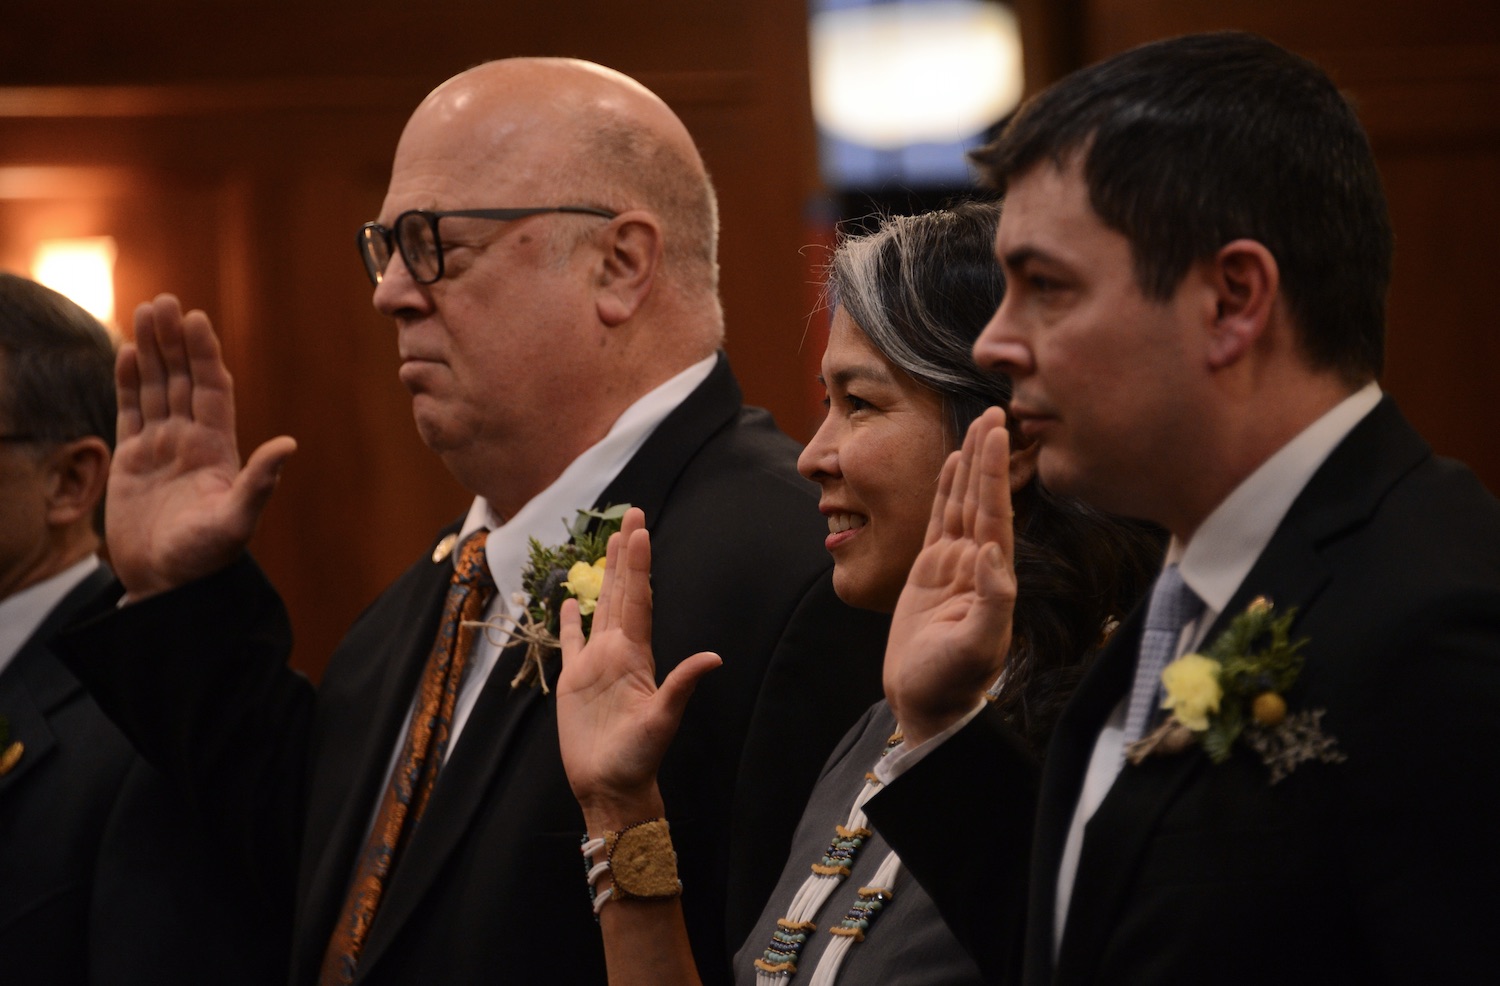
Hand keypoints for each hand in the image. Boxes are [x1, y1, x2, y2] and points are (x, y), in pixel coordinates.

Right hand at [107, 294, 296, 598]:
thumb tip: (289, 443)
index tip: (198, 320)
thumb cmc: (206, 559)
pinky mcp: (132, 461)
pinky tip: (127, 351)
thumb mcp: (237, 520)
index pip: (212, 389)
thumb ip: (260, 481)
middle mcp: (191, 441)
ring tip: (147, 311)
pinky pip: (130, 411)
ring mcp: (160, 448)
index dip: (205, 355)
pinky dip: (128, 382)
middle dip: (176, 342)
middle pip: (183, 379)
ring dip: (153, 352)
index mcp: (218, 449)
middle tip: (166, 302)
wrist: (168, 586)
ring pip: (156, 389)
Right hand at [556, 507, 720, 820]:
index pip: (639, 600)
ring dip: (603, 577)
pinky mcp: (575, 681)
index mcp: (638, 656)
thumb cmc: (639, 757)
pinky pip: (572, 642)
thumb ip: (681, 685)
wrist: (611, 786)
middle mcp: (618, 652)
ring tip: (607, 544)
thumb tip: (713, 659)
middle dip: (626, 555)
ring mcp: (596, 664)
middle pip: (623, 593)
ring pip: (600, 609)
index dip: (639, 565)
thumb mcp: (663, 720)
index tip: (640, 530)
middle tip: (633, 514)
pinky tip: (570, 601)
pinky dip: (570, 621)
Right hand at [883, 407, 1015, 745]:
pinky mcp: (932, 570)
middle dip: (988, 454)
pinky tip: (953, 464)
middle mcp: (978, 563)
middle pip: (983, 497)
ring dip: (971, 464)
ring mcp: (955, 564)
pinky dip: (948, 489)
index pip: (994, 512)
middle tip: (995, 410)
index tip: (999, 431)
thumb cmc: (950, 681)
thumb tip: (991, 553)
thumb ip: (991, 601)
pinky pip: (941, 519)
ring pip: (963, 502)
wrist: (927, 703)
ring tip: (978, 425)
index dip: (995, 471)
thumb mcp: (976, 646)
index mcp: (992, 575)